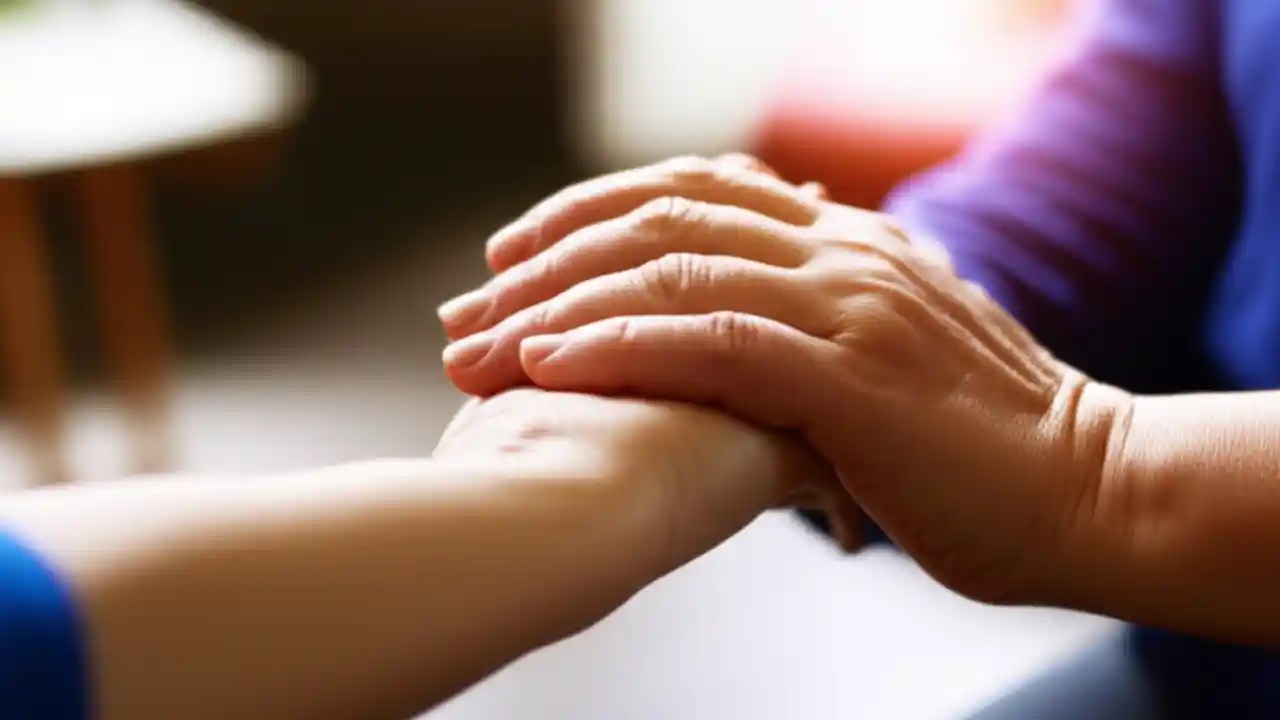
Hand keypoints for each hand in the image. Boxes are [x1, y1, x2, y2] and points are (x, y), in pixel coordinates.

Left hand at [437, 156, 1131, 604]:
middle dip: (546, 262)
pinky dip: (622, 345)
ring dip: (559, 307)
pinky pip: (711, 342)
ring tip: (478, 344)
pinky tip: (551, 365)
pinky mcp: (848, 373)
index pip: (689, 190)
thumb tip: (748, 318)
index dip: (588, 211)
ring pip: (669, 273)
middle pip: (656, 221)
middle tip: (467, 309)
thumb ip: (820, 314)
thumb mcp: (891, 346)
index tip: (514, 253)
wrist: (1084, 488)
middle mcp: (837, 250)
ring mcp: (844, 304)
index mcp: (843, 237)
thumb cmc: (977, 440)